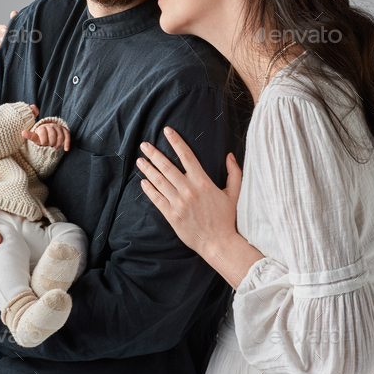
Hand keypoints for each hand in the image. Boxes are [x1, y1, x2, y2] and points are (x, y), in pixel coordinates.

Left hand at [22, 121, 70, 151]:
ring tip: (54, 147)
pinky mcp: (64, 130)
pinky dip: (67, 143)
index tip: (43, 144)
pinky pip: (67, 136)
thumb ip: (30, 135)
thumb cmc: (41, 137)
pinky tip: (66, 149)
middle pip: (52, 136)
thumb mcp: (35, 137)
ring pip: (60, 136)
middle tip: (49, 145)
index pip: (44, 134)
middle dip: (51, 143)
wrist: (48, 133)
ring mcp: (58, 127)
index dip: (44, 141)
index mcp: (42, 127)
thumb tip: (23, 132)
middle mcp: (50, 125)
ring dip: (58, 144)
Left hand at [137, 127, 262, 287]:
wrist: (218, 242)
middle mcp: (188, 190)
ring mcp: (178, 203)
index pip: (187, 155)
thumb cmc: (225, 217)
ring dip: (148, 169)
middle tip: (144, 145)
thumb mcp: (234, 193)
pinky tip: (143, 182)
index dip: (176, 142)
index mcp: (203, 181)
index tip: (167, 131)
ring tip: (139, 160)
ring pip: (159, 181)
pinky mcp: (172, 215)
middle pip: (167, 167)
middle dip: (154, 154)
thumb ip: (233, 172)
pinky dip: (149, 189)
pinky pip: (157, 199)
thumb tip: (229, 155)